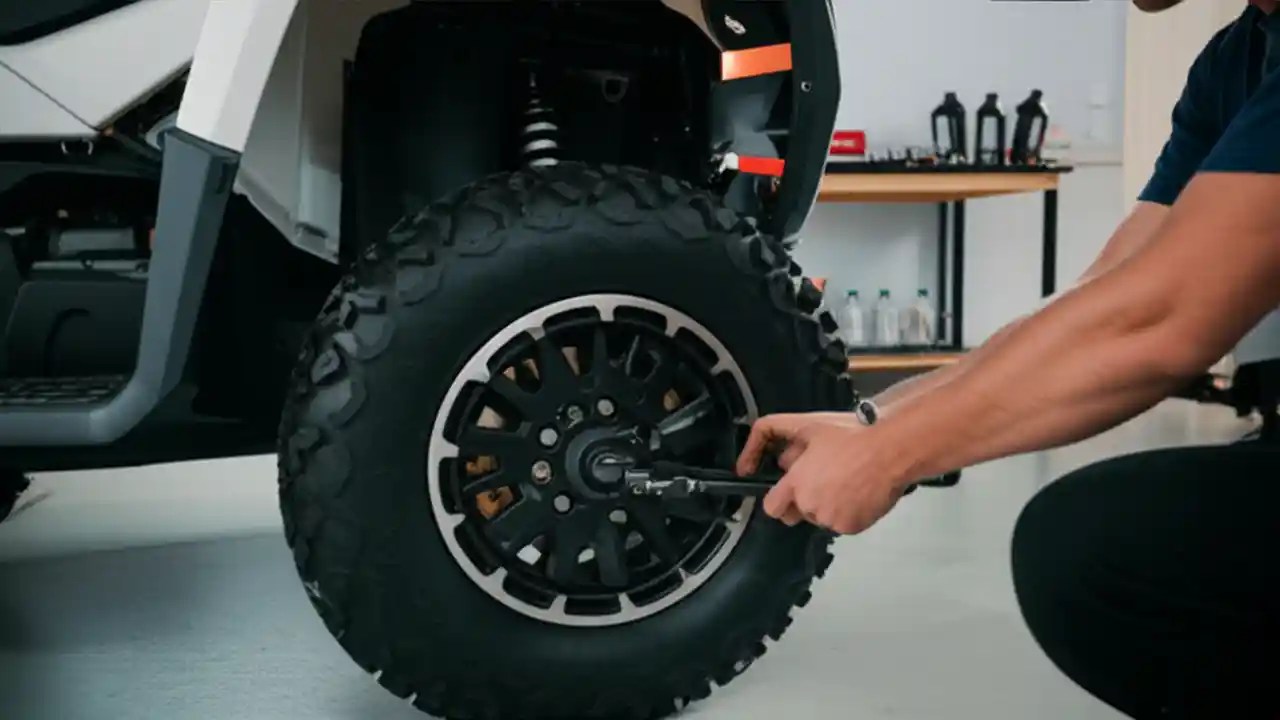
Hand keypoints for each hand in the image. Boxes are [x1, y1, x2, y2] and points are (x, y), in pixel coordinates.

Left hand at [736, 413, 911, 534]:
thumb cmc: (854, 437)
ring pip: (820, 519)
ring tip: (846, 484)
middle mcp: (810, 505)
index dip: (777, 499)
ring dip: (827, 507)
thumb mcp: (810, 428)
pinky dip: (848, 514)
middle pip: (795, 515)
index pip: (772, 506)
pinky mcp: (850, 527)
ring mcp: (830, 519)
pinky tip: (858, 493)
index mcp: (796, 483)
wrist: (889, 451)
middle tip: (821, 484)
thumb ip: (788, 446)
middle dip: (802, 504)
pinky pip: (842, 524)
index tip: (783, 494)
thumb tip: (780, 461)